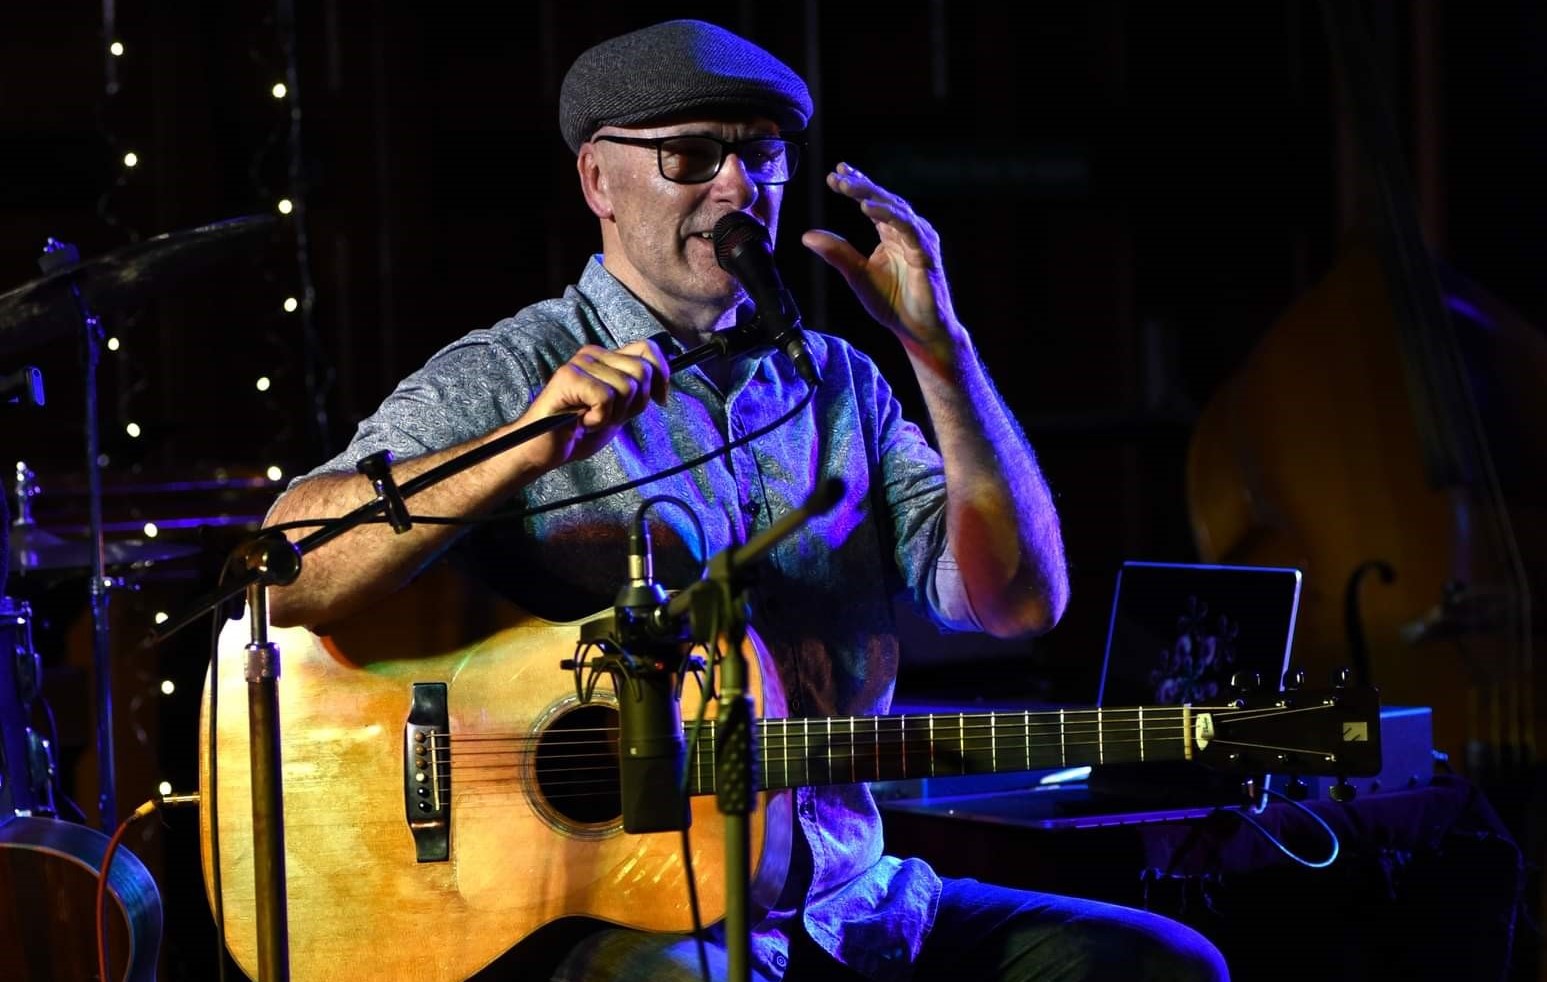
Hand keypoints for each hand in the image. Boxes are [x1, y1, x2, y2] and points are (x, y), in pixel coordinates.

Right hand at [519, 339, 669, 469]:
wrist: (545, 450)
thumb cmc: (579, 432)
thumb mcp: (619, 410)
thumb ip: (636, 393)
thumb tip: (662, 383)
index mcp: (606, 358)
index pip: (648, 349)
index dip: (661, 375)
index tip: (660, 400)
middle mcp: (593, 354)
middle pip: (642, 371)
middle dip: (635, 404)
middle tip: (609, 417)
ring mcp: (580, 364)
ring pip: (626, 387)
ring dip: (614, 415)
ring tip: (592, 420)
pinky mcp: (569, 377)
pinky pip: (605, 398)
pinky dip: (599, 420)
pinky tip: (582, 422)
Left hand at [801, 162, 963, 361]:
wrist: (918, 330)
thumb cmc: (894, 303)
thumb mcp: (857, 275)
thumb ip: (837, 253)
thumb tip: (807, 235)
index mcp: (892, 234)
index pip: (873, 202)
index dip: (856, 185)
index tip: (834, 174)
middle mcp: (908, 231)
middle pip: (883, 199)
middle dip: (860, 185)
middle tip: (837, 175)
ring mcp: (920, 240)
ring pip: (895, 209)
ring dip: (871, 195)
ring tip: (848, 186)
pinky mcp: (926, 253)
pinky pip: (907, 228)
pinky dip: (888, 215)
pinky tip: (869, 208)